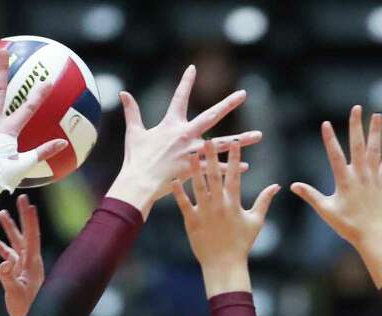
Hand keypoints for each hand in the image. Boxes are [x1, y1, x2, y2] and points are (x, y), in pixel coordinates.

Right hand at [0, 194, 43, 315]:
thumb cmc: (26, 309)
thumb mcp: (15, 292)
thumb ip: (8, 277)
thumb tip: (4, 261)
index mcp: (33, 262)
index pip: (32, 235)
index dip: (30, 218)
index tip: (28, 202)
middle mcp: (31, 261)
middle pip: (26, 233)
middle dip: (22, 216)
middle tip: (21, 197)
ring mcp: (25, 266)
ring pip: (17, 242)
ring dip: (9, 229)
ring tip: (1, 213)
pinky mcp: (18, 272)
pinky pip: (9, 256)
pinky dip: (1, 248)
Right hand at [107, 64, 262, 217]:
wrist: (139, 182)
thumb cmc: (136, 159)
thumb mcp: (134, 133)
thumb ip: (131, 112)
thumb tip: (122, 93)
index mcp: (171, 124)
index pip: (179, 97)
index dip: (185, 82)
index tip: (193, 68)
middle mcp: (185, 135)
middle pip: (211, 115)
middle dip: (228, 104)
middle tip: (243, 94)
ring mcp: (192, 152)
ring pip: (221, 143)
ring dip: (241, 139)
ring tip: (258, 136)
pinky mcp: (195, 169)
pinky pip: (217, 168)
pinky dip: (231, 167)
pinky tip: (246, 166)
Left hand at [172, 140, 279, 295]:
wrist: (225, 265)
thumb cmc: (241, 244)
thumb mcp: (256, 221)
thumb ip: (264, 201)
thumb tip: (277, 186)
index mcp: (234, 203)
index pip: (235, 176)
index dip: (235, 158)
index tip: (235, 141)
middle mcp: (219, 205)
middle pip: (214, 176)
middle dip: (212, 157)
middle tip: (208, 140)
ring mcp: (205, 213)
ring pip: (198, 187)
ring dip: (195, 170)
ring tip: (191, 154)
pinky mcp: (192, 222)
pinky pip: (184, 204)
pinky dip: (179, 193)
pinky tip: (174, 180)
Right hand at [291, 106, 381, 285]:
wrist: (372, 236)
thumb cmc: (347, 225)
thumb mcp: (326, 210)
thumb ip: (310, 195)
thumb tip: (293, 186)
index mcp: (344, 182)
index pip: (335, 156)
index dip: (330, 140)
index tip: (326, 124)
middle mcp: (360, 177)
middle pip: (358, 146)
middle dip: (356, 126)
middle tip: (356, 108)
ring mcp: (373, 179)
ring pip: (375, 151)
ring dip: (375, 132)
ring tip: (376, 114)